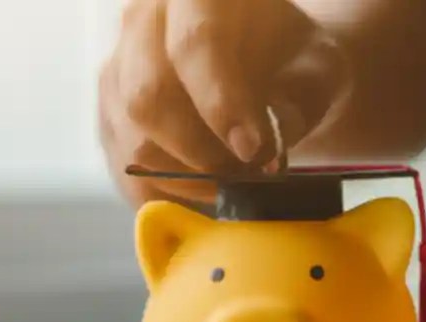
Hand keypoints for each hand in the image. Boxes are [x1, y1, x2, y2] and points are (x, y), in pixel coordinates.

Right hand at [98, 0, 350, 205]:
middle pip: (149, 96)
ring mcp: (117, 68)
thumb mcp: (316, 67)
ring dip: (186, 180)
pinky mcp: (109, 113)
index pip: (196, 43)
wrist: (261, 58)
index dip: (222, 103)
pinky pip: (126, 170)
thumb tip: (264, 151)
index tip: (254, 150)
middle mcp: (143, 20)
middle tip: (245, 177)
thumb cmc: (290, 58)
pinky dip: (165, 196)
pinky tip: (202, 198)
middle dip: (202, 153)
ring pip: (133, 140)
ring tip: (230, 185)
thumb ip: (302, 98)